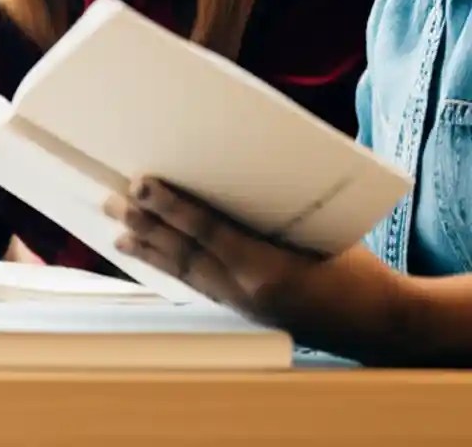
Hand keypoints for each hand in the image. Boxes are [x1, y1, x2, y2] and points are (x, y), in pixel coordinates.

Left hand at [104, 177, 413, 357]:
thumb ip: (276, 208)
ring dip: (147, 245)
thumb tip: (233, 169)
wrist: (377, 322)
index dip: (171, 207)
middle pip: (184, 251)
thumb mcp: (323, 229)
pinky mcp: (240, 310)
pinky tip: (147, 252)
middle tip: (112, 198)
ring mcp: (240, 304)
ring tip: (116, 225)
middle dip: (145, 223)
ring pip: (183, 270)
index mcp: (270, 267)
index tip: (143, 184)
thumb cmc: (356, 268)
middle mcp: (247, 290)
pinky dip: (167, 265)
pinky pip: (194, 283)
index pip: (208, 231)